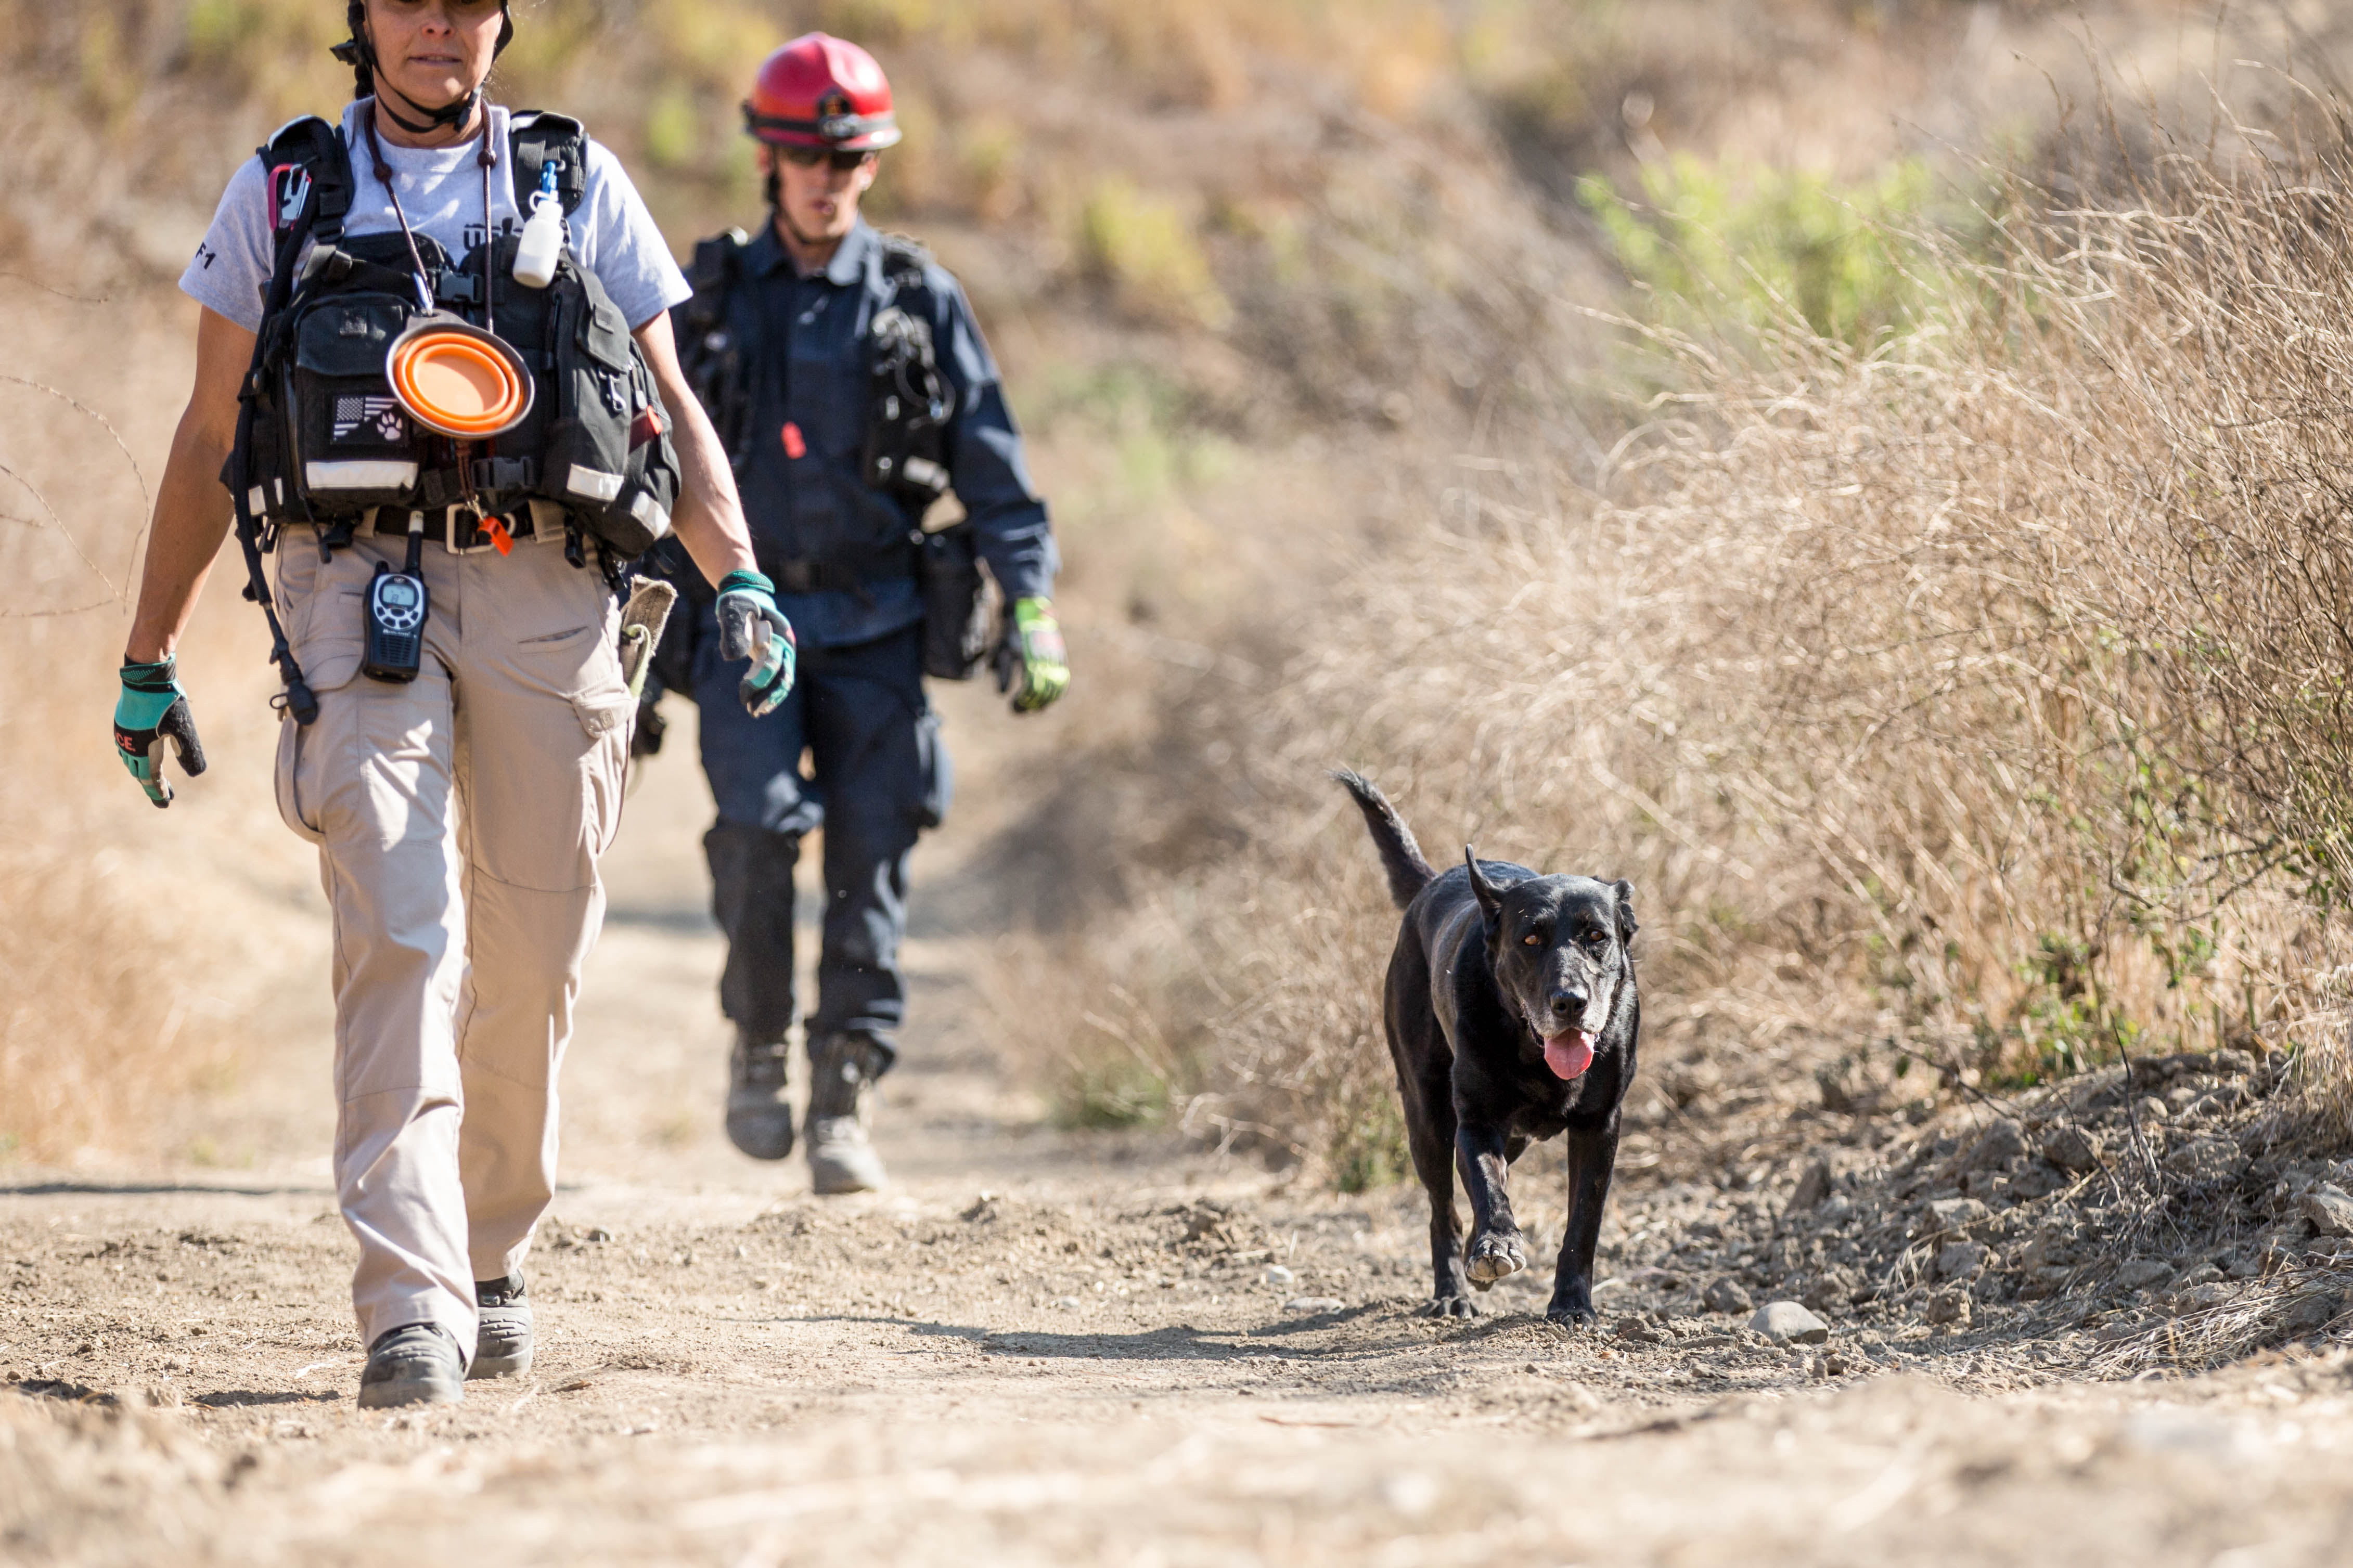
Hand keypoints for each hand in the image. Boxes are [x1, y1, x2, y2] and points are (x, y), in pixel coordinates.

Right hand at [115, 657, 207, 807]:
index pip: (151, 777)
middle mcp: (129, 745)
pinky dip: (133, 758)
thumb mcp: (184, 730)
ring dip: (141, 772)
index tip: (165, 803)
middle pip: (139, 772)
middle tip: (164, 797)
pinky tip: (139, 756)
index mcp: (144, 750)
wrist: (145, 677)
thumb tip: (196, 774)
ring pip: (130, 761)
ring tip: (152, 780)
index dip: (158, 791)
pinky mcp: (122, 723)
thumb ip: (189, 753)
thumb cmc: (167, 704)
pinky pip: (125, 748)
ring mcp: (123, 734)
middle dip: (152, 785)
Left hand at [714, 569, 796, 717]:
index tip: (742, 693)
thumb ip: (733, 631)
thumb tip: (732, 658)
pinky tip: (758, 703)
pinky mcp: (777, 656)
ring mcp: (783, 651)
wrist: (747, 594)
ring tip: (755, 711)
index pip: (772, 663)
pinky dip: (770, 692)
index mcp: (778, 633)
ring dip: (771, 698)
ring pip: (784, 680)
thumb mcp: (733, 611)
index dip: (758, 681)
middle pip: (784, 676)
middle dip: (769, 696)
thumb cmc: (739, 602)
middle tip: (753, 711)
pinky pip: (778, 678)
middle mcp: (785, 644)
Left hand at [992, 597, 1068, 714]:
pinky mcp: (1061, 658)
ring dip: (1043, 702)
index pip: (1029, 689)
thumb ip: (1005, 672)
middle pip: (1042, 693)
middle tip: (1018, 710)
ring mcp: (1055, 659)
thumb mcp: (1004, 651)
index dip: (1021, 701)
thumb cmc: (1013, 633)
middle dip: (1030, 705)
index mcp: (1029, 658)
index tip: (1012, 705)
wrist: (1031, 612)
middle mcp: (1044, 661)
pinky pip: (1063, 681)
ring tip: (1033, 708)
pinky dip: (1056, 694)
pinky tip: (1047, 700)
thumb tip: (1002, 693)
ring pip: (1054, 690)